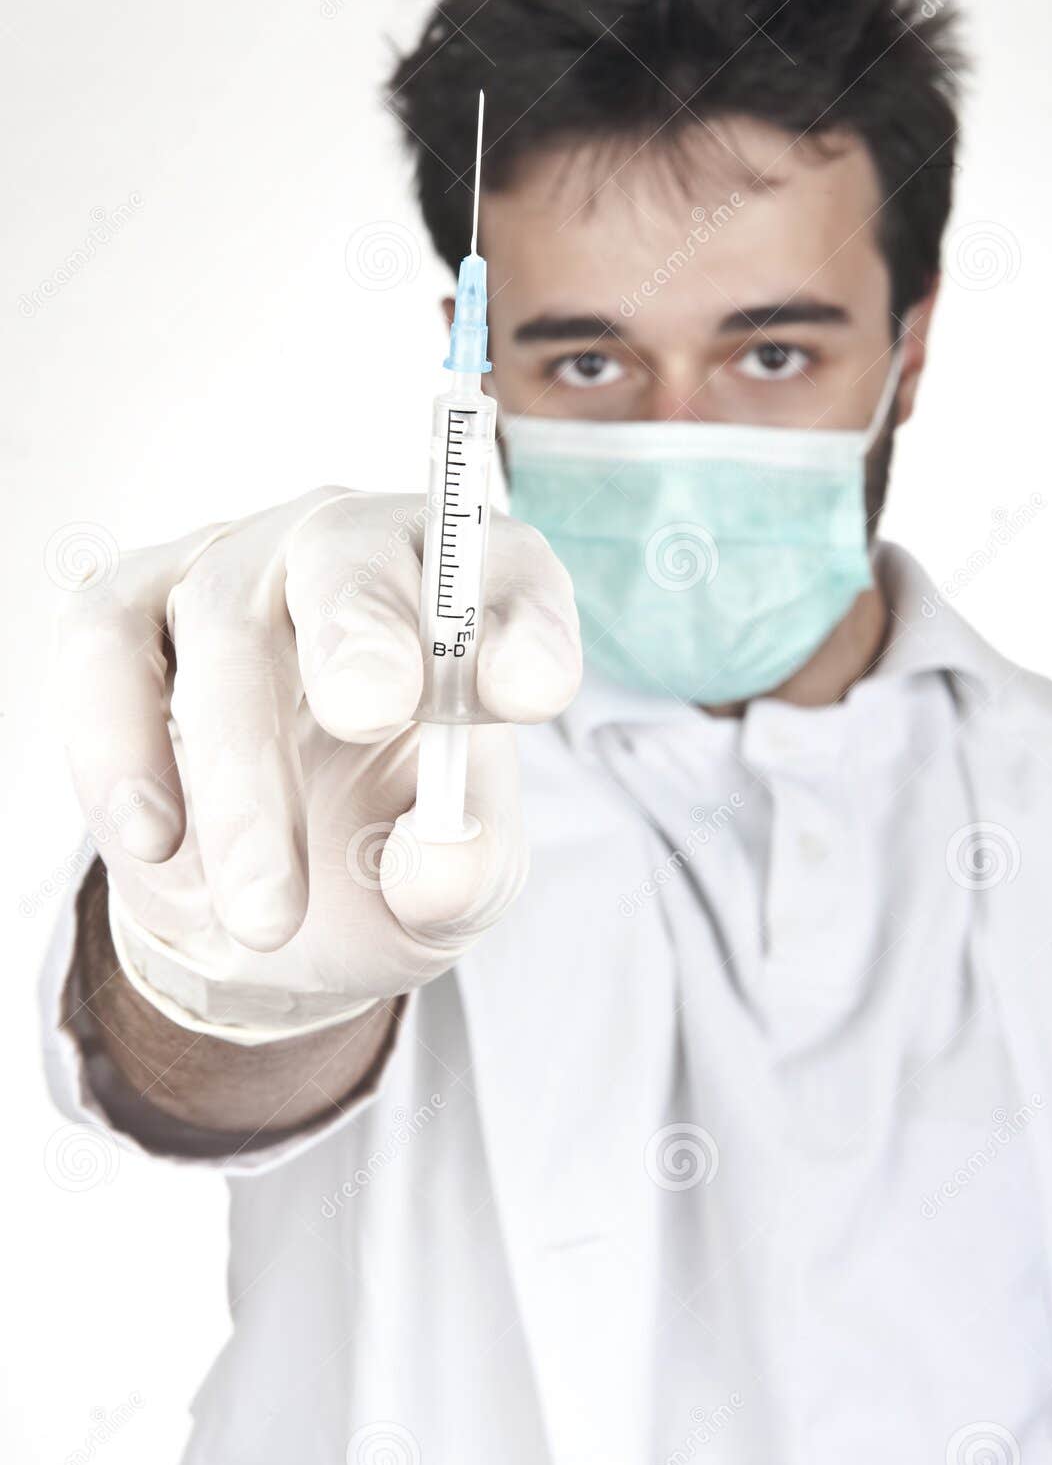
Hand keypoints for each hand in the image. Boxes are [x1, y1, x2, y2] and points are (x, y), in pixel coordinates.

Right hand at [54, 487, 580, 1023]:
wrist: (259, 904)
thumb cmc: (379, 852)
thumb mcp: (456, 887)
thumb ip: (464, 872)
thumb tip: (434, 869)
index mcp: (460, 602)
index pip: (504, 571)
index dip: (524, 620)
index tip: (533, 691)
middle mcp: (349, 555)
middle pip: (349, 552)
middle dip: (360, 630)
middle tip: (365, 709)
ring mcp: (229, 571)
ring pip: (224, 623)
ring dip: (239, 768)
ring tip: (265, 911)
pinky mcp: (127, 613)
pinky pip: (106, 648)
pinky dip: (119, 745)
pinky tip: (155, 843)